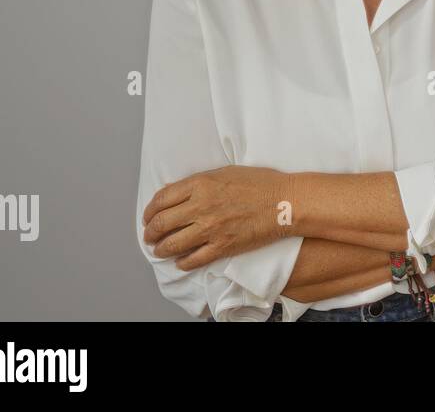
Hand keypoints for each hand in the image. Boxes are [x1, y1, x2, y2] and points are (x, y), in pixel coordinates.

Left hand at [142, 165, 291, 270]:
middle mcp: (201, 207)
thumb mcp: (225, 172)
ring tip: (160, 250)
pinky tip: (181, 261)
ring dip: (161, 249)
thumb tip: (176, 194)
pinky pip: (193, 260)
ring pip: (171, 245)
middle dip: (150, 233)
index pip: (160, 200)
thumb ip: (198, 183)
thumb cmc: (260, 183)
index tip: (149, 217)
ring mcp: (211, 229)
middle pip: (160, 224)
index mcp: (200, 184)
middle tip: (149, 236)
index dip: (149, 211)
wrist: (285, 201)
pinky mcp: (222, 246)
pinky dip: (182, 263)